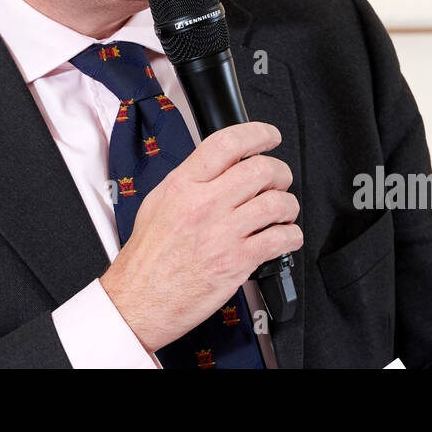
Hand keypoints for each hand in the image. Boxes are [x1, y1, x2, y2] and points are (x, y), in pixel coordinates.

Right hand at [99, 121, 302, 353]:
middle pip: (260, 169)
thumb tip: (219, 165)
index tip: (270, 136)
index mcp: (183, 185)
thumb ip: (190, 180)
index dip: (257, 134)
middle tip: (279, 179)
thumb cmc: (148, 256)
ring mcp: (222, 233)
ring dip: (288, 205)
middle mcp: (204, 205)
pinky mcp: (236, 262)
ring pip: (276, 203)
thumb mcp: (158, 202)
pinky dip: (291, 235)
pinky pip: (280, 239)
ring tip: (283, 210)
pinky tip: (285, 236)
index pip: (227, 144)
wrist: (140, 298)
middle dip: (280, 172)